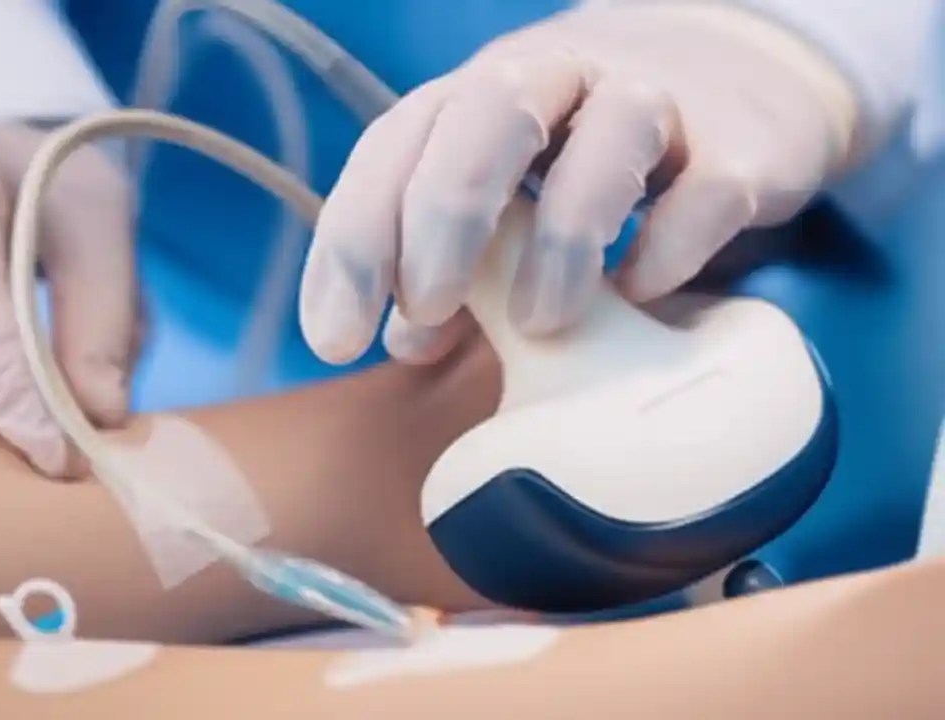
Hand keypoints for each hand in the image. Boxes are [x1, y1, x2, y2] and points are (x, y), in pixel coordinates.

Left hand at [300, 2, 857, 363]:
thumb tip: (403, 341)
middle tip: (423, 313)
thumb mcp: (509, 187)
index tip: (334, 339)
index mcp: (482, 91)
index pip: (395, 148)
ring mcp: (658, 98)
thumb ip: (453, 259)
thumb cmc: (592, 146)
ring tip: (539, 325)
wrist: (744, 73)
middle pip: (485, 119)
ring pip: (607, 137)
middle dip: (440, 220)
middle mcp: (561, 76)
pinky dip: (666, 250)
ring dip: (560, 240)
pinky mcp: (743, 144)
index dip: (353, 241)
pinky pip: (705, 190)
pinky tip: (640, 294)